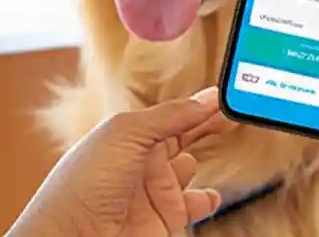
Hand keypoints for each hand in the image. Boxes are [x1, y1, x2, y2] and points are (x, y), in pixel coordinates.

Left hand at [6, 87, 234, 236]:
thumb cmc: (83, 183)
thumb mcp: (126, 133)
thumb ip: (170, 116)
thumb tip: (206, 99)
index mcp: (130, 136)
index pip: (171, 114)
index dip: (198, 104)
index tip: (226, 96)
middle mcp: (142, 162)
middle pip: (183, 138)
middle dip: (206, 126)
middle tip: (235, 114)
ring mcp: (153, 193)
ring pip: (188, 171)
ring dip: (203, 160)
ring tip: (224, 143)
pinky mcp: (163, 221)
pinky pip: (192, 207)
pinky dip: (206, 200)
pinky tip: (212, 195)